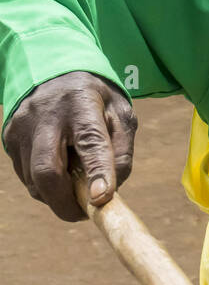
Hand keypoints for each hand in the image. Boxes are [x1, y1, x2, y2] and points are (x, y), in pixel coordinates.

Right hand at [3, 71, 137, 222]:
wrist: (54, 70)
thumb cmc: (95, 99)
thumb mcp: (120, 114)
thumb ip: (121, 151)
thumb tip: (108, 191)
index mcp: (81, 103)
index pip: (89, 142)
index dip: (96, 173)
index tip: (102, 199)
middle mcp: (46, 114)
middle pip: (47, 169)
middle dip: (64, 202)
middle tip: (83, 214)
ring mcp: (22, 127)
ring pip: (34, 179)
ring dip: (56, 196)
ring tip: (75, 186)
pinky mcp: (9, 137)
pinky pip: (26, 176)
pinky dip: (45, 186)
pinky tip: (59, 172)